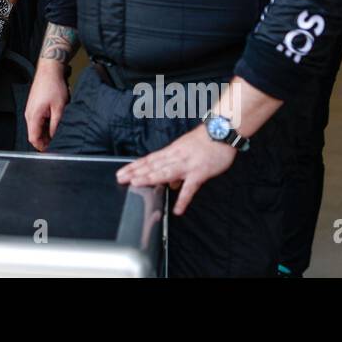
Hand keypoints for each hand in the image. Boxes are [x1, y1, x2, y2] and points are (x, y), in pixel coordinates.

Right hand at [24, 62, 69, 150]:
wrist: (50, 71)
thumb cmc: (53, 85)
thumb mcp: (59, 108)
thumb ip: (56, 125)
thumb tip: (55, 137)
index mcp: (33, 116)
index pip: (33, 139)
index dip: (42, 148)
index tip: (51, 151)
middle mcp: (29, 114)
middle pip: (35, 134)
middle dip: (46, 140)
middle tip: (58, 141)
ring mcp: (31, 110)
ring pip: (37, 128)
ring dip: (47, 132)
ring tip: (58, 129)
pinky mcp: (35, 107)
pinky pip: (39, 120)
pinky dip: (46, 124)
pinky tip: (55, 121)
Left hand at [114, 125, 238, 215]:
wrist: (221, 131)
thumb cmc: (205, 140)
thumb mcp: (186, 149)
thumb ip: (177, 165)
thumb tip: (171, 183)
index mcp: (172, 151)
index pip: (149, 160)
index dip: (135, 166)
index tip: (122, 172)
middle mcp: (176, 157)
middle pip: (152, 165)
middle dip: (136, 172)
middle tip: (120, 178)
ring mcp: (187, 164)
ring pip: (165, 172)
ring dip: (150, 177)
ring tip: (137, 184)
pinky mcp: (200, 172)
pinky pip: (190, 188)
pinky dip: (183, 199)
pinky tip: (177, 209)